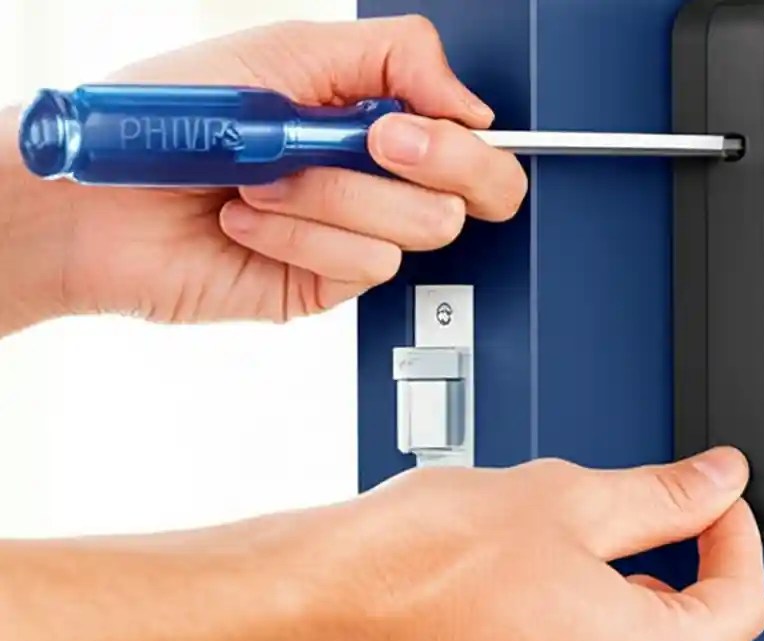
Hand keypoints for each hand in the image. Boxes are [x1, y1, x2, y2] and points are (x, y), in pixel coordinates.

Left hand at [1, 16, 526, 327]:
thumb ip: (396, 56)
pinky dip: (300, 236)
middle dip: (438, 164)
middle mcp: (376, 175)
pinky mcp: (327, 282)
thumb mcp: (289, 50)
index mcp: (375, 114)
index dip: (454, 135)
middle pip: (482, 190)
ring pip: (422, 227)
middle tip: (374, 147)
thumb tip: (471, 105)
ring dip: (335, 196)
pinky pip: (364, 265)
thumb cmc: (171, 115)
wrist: (97, 199)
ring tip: (268, 180)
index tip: (395, 126)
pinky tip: (251, 222)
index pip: (473, 134)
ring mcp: (356, 232)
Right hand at [282, 448, 763, 640]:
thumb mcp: (568, 501)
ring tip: (624, 582)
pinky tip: (569, 610)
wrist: (318, 612)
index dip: (736, 535)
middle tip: (687, 557)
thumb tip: (716, 481)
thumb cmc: (417, 569)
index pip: (743, 604)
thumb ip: (664, 496)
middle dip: (718, 613)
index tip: (715, 504)